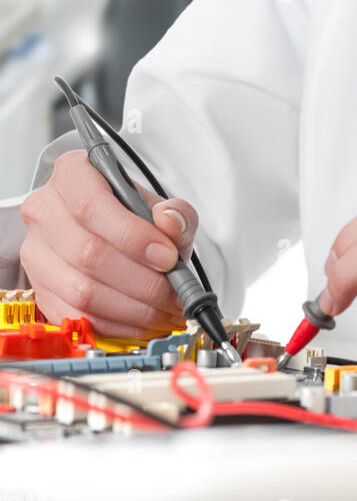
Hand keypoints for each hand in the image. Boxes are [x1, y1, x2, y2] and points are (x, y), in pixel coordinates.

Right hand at [20, 149, 198, 342]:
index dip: (132, 237)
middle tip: (174, 292)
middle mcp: (46, 210)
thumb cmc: (129, 212)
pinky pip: (75, 316)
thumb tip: (171, 223)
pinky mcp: (39, 288)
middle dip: (142, 281)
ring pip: (81, 291)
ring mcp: (36, 251)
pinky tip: (141, 322)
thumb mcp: (159, 203)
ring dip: (132, 309)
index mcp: (72, 174)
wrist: (108, 227)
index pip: (92, 207)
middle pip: (88, 254)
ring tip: (165, 310)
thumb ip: (175, 213)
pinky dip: (115, 325)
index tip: (167, 257)